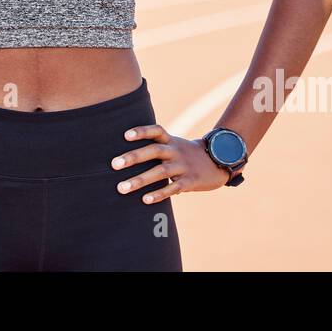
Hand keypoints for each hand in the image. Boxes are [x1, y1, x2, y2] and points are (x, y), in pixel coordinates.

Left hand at [110, 123, 235, 202]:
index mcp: (171, 141)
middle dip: (133, 157)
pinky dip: (159, 193)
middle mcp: (176, 151)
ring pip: (161, 172)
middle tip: (114, 164)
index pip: (156, 131)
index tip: (125, 135)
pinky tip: (145, 200)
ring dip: (140, 180)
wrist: (217, 163)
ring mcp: (184, 166)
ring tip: (122, 188)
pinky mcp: (191, 181)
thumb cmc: (185, 155)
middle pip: (154, 151)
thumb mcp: (173, 145)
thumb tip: (125, 153)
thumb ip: (155, 147)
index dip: (142, 131)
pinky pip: (174, 188)